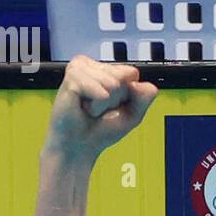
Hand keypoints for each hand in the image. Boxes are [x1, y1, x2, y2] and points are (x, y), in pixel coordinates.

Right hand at [44, 55, 158, 161]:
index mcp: (109, 72)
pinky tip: (86, 108)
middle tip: (100, 108)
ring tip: (91, 109)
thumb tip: (140, 84)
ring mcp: (80, 71)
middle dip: (116, 97)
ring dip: (104, 101)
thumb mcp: (133, 114)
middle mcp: (94, 68)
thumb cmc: (103, 130)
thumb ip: (145, 98)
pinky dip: (95, 101)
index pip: (131, 72)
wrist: (81, 147)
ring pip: (108, 80)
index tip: (115, 105)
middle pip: (121, 76)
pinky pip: (93, 84)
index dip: (129, 93)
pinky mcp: (70, 80)